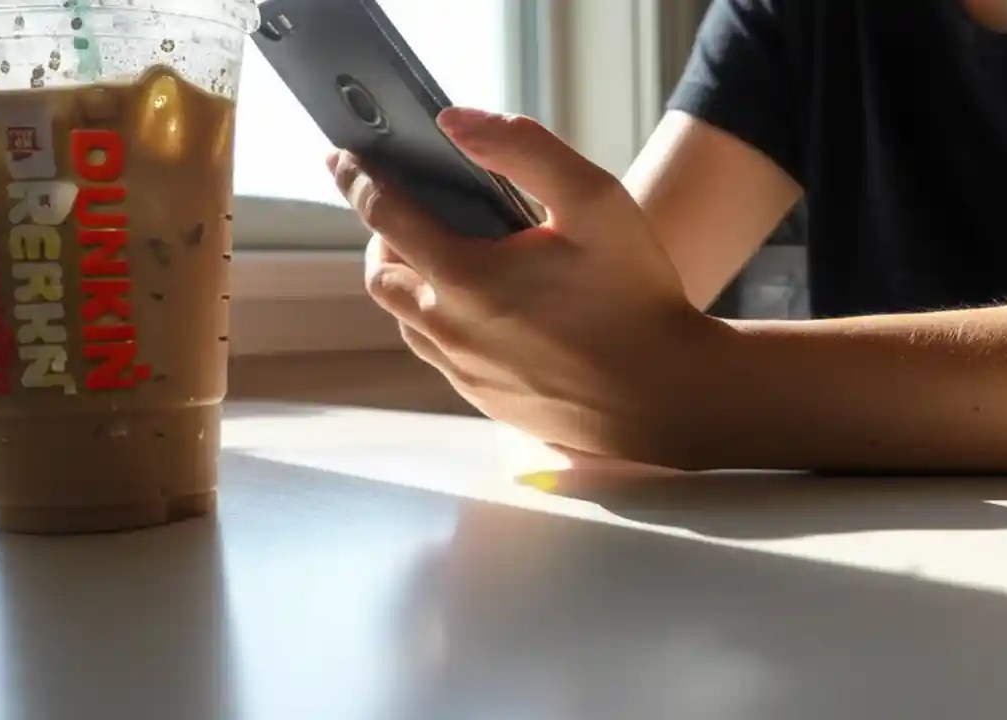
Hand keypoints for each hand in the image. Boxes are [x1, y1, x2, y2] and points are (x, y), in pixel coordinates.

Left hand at [328, 108, 719, 463]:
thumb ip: (523, 149)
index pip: (385, 214)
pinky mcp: (479, 398)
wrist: (665, 398)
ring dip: (409, 280)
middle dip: (382, 234)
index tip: (341, 156)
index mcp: (467, 277)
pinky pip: (436, 353)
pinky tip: (482, 306)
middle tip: (410, 210)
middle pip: (380, 274)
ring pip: (404, 319)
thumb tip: (454, 122)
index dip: (357, 177)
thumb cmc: (637, 297)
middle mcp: (450, 330)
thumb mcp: (596, 201)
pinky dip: (437, 320)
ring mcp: (461, 371)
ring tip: (447, 256)